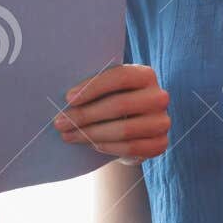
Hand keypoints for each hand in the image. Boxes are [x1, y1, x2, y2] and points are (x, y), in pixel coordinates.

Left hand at [53, 64, 170, 161]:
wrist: (132, 128)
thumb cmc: (112, 101)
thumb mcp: (107, 89)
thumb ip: (94, 87)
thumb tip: (67, 97)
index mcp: (145, 75)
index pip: (120, 77)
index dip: (93, 87)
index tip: (68, 98)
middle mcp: (159, 96)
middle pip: (120, 105)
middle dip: (85, 115)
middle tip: (60, 122)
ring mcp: (162, 121)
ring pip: (124, 129)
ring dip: (91, 134)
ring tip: (69, 135)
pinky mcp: (161, 144)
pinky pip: (131, 147)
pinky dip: (107, 147)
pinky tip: (90, 144)